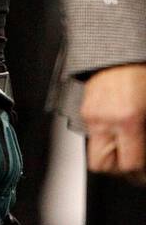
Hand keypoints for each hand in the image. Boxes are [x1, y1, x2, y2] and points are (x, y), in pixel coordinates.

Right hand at [82, 64, 145, 184]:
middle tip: (132, 166)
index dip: (139, 173)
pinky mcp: (84, 107)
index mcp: (129, 120)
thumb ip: (143, 134)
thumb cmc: (139, 75)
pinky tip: (116, 128)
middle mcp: (105, 118)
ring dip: (109, 153)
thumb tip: (141, 156)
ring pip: (94, 150)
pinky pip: (92, 132)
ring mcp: (91, 113)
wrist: (121, 51)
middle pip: (101, 165)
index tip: (142, 172)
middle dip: (118, 170)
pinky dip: (104, 135)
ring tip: (124, 147)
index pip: (130, 164)